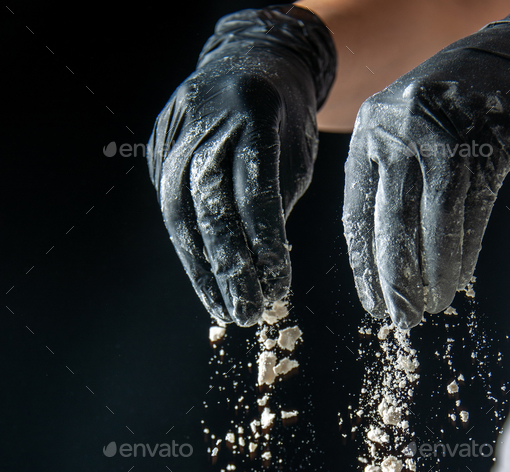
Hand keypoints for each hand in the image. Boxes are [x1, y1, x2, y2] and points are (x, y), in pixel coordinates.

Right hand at [147, 6, 335, 326]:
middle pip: (210, 204)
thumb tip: (266, 269)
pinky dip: (189, 250)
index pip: (254, 188)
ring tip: (224, 311)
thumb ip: (277, 203)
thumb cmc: (283, 119)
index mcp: (252, 112)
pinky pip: (169, 207)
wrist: (246, 62)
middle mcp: (206, 119)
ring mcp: (174, 131)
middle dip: (229, 266)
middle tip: (247, 313)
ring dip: (203, 269)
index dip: (264, 242)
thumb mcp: (294, 154)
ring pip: (180, 211)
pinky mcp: (157, 146)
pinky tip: (207, 283)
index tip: (278, 286)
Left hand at [343, 2, 509, 329]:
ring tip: (432, 307)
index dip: (364, 266)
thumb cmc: (444, 113)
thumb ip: (385, 184)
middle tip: (400, 320)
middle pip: (391, 226)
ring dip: (433, 276)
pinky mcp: (483, 147)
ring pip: (432, 226)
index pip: (357, 215)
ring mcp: (442, 140)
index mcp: (368, 137)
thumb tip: (379, 262)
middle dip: (395, 282)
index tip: (371, 304)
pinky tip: (456, 281)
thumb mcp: (400, 135)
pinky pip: (469, 216)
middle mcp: (399, 136)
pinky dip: (462, 254)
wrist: (508, 61)